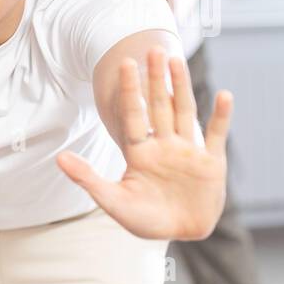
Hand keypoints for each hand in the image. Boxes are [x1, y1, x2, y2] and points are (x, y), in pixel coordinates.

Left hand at [57, 47, 231, 240]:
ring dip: (181, 87)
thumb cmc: (144, 220)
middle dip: (155, 80)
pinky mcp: (212, 163)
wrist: (178, 234)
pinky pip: (217, 136)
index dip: (131, 91)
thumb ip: (87, 178)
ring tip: (177, 60)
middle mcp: (165, 146)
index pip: (134, 115)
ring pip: (185, 112)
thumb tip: (59, 158)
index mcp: (140, 153)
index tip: (125, 64)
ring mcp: (189, 152)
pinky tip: (224, 95)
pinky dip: (221, 117)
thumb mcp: (112, 200)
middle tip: (152, 50)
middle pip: (159, 107)